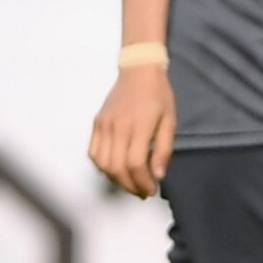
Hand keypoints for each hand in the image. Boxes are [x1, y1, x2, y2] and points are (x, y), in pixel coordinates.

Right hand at [90, 63, 176, 198]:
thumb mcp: (170, 121)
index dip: (142, 182)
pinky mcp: (97, 123)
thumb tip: (157, 175)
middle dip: (130, 186)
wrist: (139, 71)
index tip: (151, 190)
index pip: (135, 164)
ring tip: (130, 183)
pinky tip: (115, 170)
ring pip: (102, 163)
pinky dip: (102, 166)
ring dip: (115, 179)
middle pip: (117, 167)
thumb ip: (164, 150)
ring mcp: (104, 125)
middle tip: (142, 192)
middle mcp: (118, 127)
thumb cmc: (159, 95)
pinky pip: (93, 152)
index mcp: (139, 126)